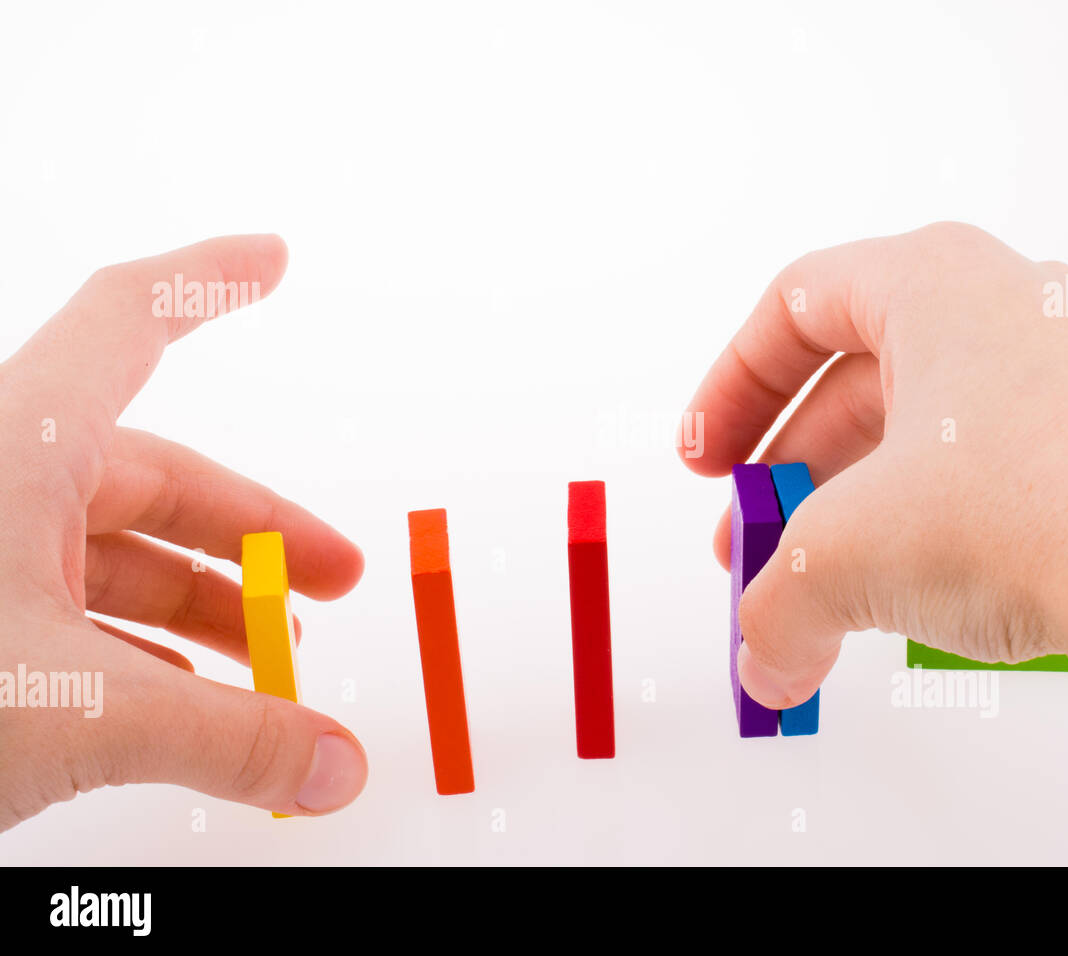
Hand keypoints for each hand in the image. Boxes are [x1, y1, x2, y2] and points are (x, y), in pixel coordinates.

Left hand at [0, 236, 366, 830]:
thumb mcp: (74, 710)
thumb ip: (226, 737)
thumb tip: (331, 763)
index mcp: (12, 445)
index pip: (128, 320)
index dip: (208, 280)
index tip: (272, 259)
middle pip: (152, 471)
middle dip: (257, 532)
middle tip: (334, 577)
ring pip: (109, 554)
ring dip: (204, 607)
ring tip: (271, 660)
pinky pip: (66, 612)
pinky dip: (138, 651)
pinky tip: (177, 696)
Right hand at [681, 222, 1067, 861]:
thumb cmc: (1030, 512)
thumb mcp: (844, 561)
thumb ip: (778, 609)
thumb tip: (771, 660)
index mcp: (931, 284)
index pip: (795, 307)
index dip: (732, 387)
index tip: (711, 460)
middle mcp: (1020, 302)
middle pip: (867, 379)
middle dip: (797, 473)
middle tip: (762, 549)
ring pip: (957, 414)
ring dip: (888, 487)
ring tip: (855, 571)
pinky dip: (1065, 426)